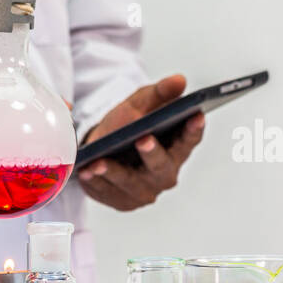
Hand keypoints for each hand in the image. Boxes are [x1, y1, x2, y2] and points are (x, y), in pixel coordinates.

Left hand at [78, 74, 205, 210]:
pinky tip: (85, 171)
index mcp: (176, 149)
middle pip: (161, 166)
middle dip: (152, 153)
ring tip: (100, 161)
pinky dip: (96, 181)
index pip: (190, 140)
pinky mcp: (122, 201)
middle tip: (143, 139)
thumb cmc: (127, 126)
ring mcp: (144, 191)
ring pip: (131, 183)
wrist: (103, 148)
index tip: (196, 115)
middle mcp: (165, 174)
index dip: (194, 129)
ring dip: (115, 172)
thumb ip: (160, 92)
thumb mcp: (141, 104)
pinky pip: (108, 192)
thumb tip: (180, 80)